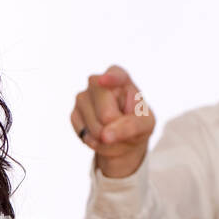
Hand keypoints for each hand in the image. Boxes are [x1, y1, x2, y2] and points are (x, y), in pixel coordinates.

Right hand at [71, 64, 155, 178]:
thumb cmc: (137, 123)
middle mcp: (96, 82)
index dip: (110, 79)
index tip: (103, 81)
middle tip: (123, 125)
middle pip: (106, 114)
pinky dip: (96, 143)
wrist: (123, 134)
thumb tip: (105, 136)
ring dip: (107, 139)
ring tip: (113, 131)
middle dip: (116, 128)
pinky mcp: (73, 114)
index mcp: (120, 77)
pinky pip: (85, 136)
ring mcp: (82, 97)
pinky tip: (101, 135)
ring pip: (95, 129)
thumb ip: (131, 127)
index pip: (115, 76)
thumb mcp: (145, 124)